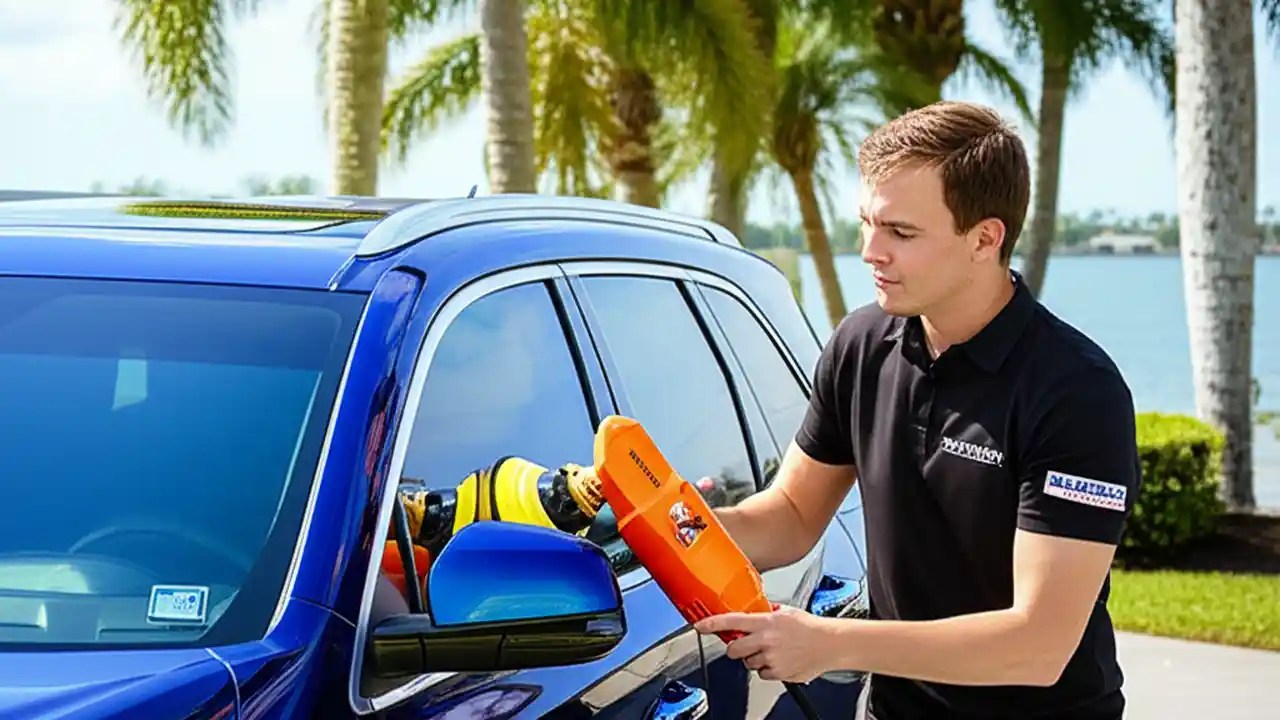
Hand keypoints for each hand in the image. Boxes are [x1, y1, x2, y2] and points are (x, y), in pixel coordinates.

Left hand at [693, 604, 832, 682]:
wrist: (830, 644)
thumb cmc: (810, 627)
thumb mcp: (786, 611)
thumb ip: (766, 612)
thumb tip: (753, 611)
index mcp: (766, 622)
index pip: (732, 621)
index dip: (712, 624)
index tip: (700, 625)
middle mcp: (766, 641)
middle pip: (734, 649)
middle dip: (736, 648)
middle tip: (745, 644)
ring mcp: (771, 658)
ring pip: (748, 663)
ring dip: (755, 658)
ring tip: (773, 651)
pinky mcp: (778, 673)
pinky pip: (762, 674)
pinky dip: (768, 669)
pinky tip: (779, 660)